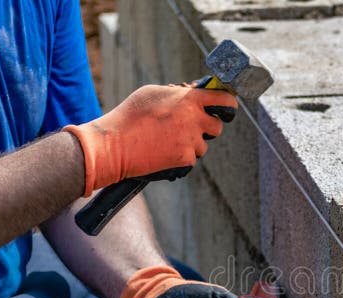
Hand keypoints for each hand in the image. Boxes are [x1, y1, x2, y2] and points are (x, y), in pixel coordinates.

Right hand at [64, 85, 236, 196]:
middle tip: (191, 127)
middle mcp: (194, 120)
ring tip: (166, 140)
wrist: (114, 145)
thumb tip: (193, 91)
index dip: (228, 104)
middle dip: (207, 128)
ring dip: (191, 144)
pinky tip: (162, 152)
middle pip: (217, 127)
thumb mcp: (153, 93)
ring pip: (202, 145)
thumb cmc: (130, 116)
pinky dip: (181, 157)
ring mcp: (191, 141)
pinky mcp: (185, 159)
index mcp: (189, 100)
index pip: (224, 100)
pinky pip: (191, 158)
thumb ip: (177, 93)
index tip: (228, 107)